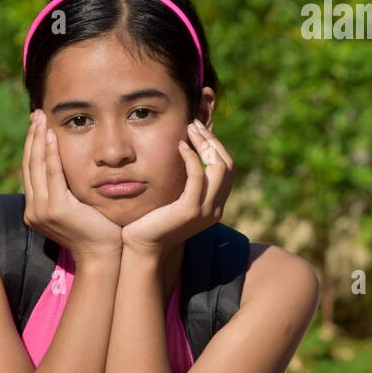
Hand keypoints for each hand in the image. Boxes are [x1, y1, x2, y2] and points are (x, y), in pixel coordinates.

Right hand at [22, 109, 122, 261]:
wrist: (102, 255)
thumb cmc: (95, 231)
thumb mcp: (74, 207)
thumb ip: (64, 191)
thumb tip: (64, 170)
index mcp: (35, 210)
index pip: (30, 171)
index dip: (31, 145)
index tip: (36, 124)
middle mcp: (33, 211)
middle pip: (29, 165)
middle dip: (32, 136)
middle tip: (36, 113)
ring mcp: (42, 211)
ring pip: (36, 167)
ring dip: (38, 139)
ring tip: (41, 118)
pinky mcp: (56, 210)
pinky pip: (52, 175)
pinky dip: (50, 153)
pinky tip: (51, 136)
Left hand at [120, 120, 234, 259]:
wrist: (144, 248)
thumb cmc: (154, 222)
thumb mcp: (175, 199)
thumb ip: (186, 183)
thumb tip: (187, 154)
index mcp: (214, 206)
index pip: (227, 169)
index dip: (217, 146)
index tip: (200, 131)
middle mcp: (215, 209)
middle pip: (227, 165)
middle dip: (213, 141)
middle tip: (195, 125)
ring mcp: (205, 211)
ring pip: (218, 168)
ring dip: (204, 144)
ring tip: (189, 130)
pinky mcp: (190, 210)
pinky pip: (198, 176)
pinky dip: (191, 157)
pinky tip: (180, 146)